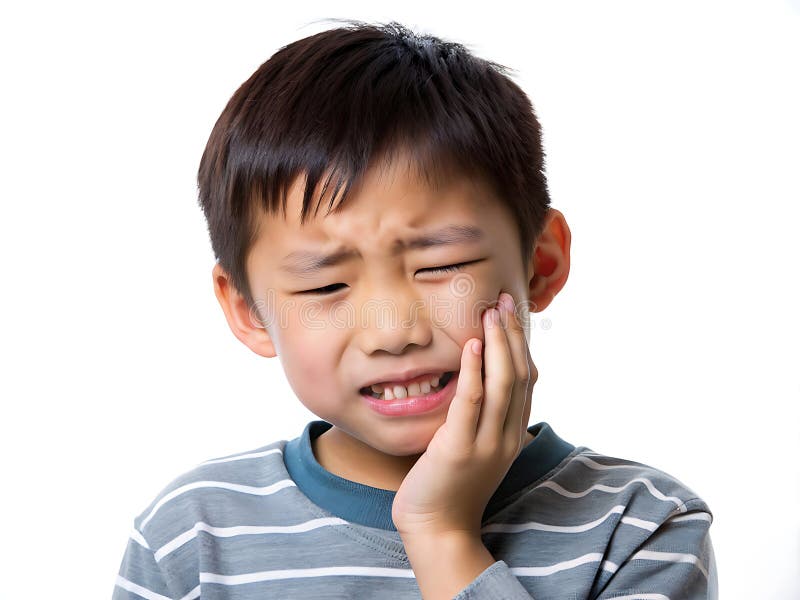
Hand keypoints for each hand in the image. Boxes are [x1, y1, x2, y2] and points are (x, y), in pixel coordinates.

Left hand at [391, 291, 536, 537]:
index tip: (512, 313)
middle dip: (512, 334)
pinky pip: (471, 401)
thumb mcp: (477, 447)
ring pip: (501, 383)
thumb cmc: (450, 485)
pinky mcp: (459, 448)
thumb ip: (485, 418)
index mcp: (512, 434)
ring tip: (491, 311)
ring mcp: (486, 443)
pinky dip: (474, 369)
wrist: (438, 529)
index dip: (520, 343)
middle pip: (517, 374)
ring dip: (498, 342)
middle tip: (504, 300)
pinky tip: (471, 343)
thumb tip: (481, 383)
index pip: (525, 379)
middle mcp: (507, 436)